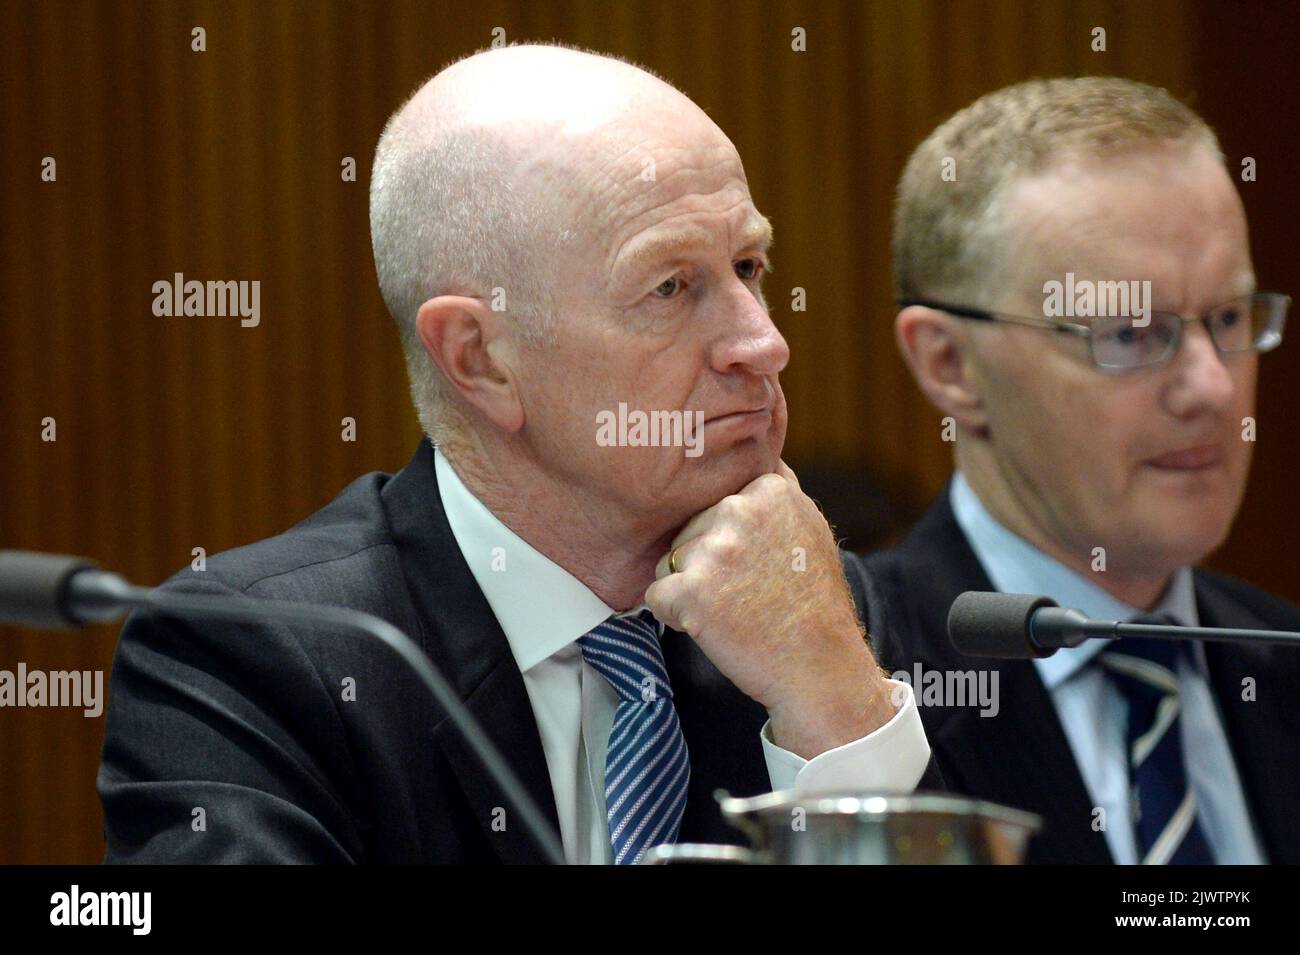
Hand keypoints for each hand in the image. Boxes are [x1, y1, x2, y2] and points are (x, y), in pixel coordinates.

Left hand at [644, 461, 895, 758]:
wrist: (820, 667)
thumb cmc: (814, 603)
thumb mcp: (810, 528)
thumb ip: (777, 490)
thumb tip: (756, 449)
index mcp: (768, 489)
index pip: (716, 503)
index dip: (730, 540)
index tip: (761, 567)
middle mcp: (739, 511)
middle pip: (690, 530)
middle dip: (707, 563)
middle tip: (748, 594)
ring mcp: (713, 549)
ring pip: (670, 561)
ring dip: (691, 588)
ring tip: (735, 610)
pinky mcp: (690, 591)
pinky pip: (656, 596)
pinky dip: (674, 616)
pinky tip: (713, 627)